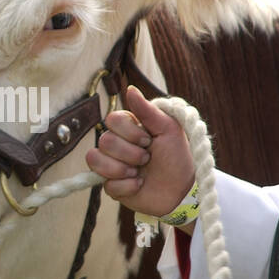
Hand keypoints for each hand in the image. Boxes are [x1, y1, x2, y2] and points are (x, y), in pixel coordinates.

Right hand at [85, 85, 195, 219]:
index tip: (149, 140)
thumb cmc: (177, 157)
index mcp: (129, 128)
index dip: (129, 132)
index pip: (111, 120)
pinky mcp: (112, 187)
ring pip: (96, 160)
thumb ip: (147, 110)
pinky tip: (139, 185)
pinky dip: (127, 186)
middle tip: (147, 158)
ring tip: (139, 173)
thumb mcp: (168, 129)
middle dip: (130, 153)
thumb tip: (129, 88)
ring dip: (123, 169)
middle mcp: (117, 145)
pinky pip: (106, 184)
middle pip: (104, 141)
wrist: (182, 190)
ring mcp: (112, 166)